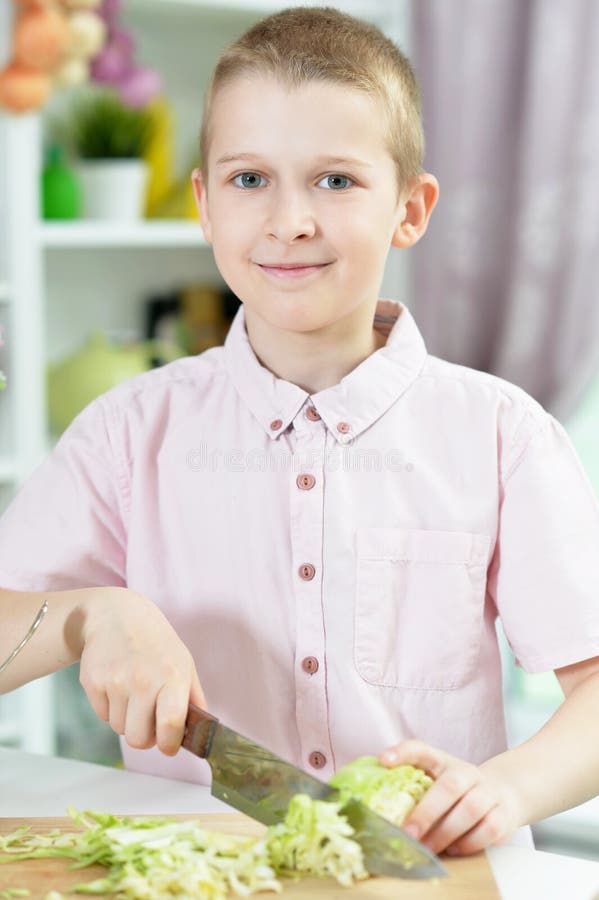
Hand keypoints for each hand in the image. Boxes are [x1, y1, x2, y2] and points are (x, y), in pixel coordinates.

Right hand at [78, 587, 205, 755]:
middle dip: (145, 736)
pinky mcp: (92, 682)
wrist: (116, 616)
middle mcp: (143, 680)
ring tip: (132, 694)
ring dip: (126, 719)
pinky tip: (116, 684)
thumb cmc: (156, 643)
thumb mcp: (184, 663)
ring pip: (119, 729)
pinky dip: (110, 708)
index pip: (170, 725)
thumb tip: (203, 732)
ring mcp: (115, 681)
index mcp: (172, 676)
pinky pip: (102, 716)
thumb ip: (194, 699)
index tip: (169, 746)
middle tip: (148, 719)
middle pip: (138, 739)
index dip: (169, 744)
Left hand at [378, 740, 521, 855]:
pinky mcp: (503, 815)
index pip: (422, 749)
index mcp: (444, 762)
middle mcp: (468, 773)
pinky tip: (453, 850)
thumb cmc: (459, 792)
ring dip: (446, 833)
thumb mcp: (436, 781)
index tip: (383, 760)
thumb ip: (410, 786)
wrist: (504, 794)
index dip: (402, 752)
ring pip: (470, 810)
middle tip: (408, 834)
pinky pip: (488, 830)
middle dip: (427, 812)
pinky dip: (469, 843)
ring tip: (427, 849)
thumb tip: (370, 799)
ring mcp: (489, 792)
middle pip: (449, 786)